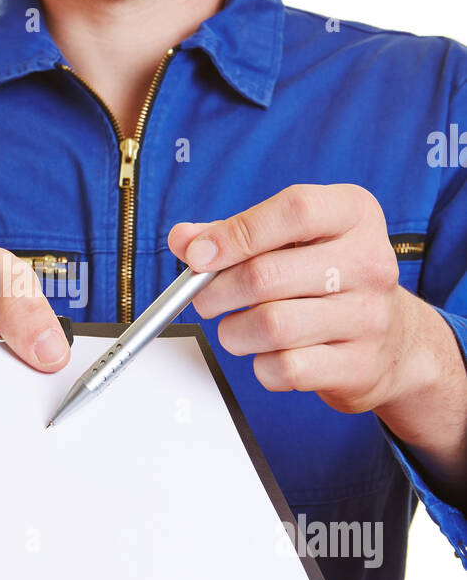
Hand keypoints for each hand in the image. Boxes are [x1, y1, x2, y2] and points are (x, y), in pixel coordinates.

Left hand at [167, 184, 419, 415]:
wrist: (394, 340)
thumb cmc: (331, 280)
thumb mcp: (293, 241)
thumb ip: (235, 234)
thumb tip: (184, 239)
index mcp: (354, 213)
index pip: (293, 211)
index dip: (234, 234)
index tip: (198, 255)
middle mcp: (370, 261)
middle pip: (267, 275)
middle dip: (217, 292)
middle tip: (206, 300)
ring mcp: (369, 316)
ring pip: (272, 325)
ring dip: (235, 332)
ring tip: (237, 329)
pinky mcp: (359, 365)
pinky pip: (286, 368)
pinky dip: (261, 367)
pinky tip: (268, 356)